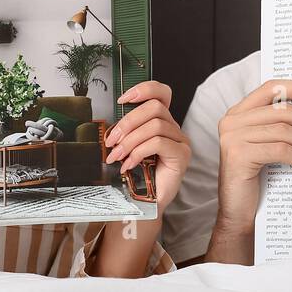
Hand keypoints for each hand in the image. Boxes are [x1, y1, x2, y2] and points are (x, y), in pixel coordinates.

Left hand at [103, 81, 189, 208]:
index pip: (161, 93)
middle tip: (111, 140)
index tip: (121, 100)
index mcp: (161, 121)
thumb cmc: (137, 175)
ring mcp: (180, 141)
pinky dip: (138, 152)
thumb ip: (126, 132)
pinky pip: (158, 143)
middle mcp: (174, 128)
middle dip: (128, 122)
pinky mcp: (181, 155)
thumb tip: (110, 125)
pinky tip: (129, 164)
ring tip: (116, 156)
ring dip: (130, 140)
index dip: (143, 89)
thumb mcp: (128, 147)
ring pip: (155, 125)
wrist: (145, 202)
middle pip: (155, 107)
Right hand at [215, 79, 291, 232]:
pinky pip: (282, 151)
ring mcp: (233, 136)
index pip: (271, 88)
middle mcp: (233, 120)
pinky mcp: (239, 154)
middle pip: (283, 110)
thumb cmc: (256, 181)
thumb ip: (282, 128)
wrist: (238, 214)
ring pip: (285, 132)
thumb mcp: (268, 147)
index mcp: (239, 112)